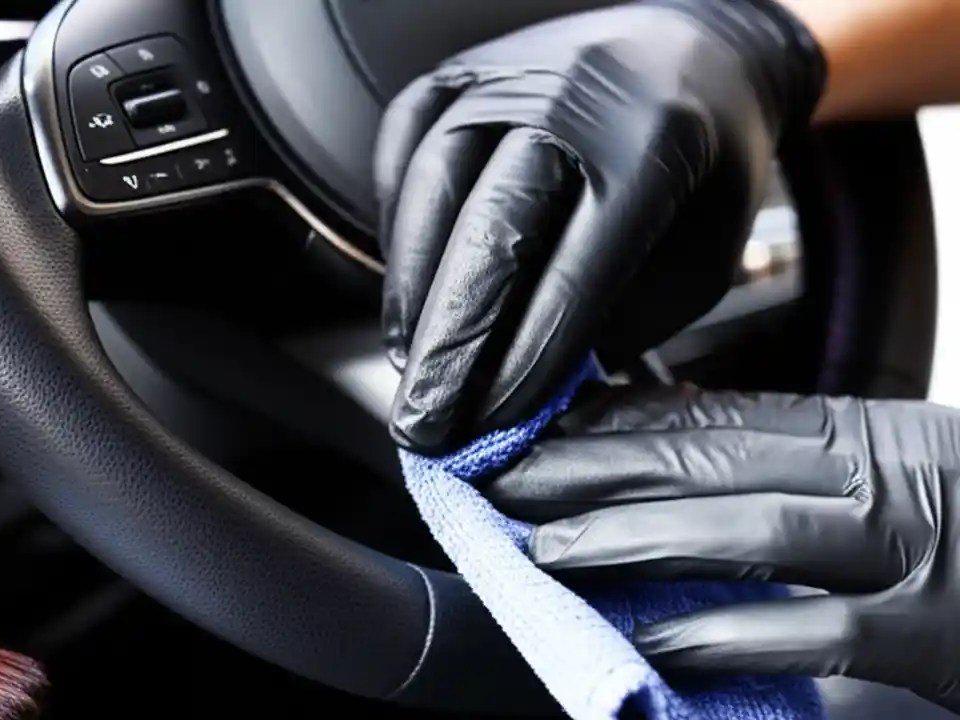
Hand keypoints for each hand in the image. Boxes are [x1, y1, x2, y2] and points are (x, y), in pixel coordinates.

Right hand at [376, 0, 825, 451]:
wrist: (699, 56)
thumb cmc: (700, 171)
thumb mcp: (692, 261)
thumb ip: (616, 322)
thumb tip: (534, 397)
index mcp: (653, 143)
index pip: (575, 269)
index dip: (529, 356)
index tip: (495, 423)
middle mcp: (573, 95)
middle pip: (490, 228)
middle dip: (450, 341)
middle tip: (426, 419)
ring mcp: (508, 74)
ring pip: (432, 188)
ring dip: (411, 293)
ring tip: (408, 366)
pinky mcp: (459, 72)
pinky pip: (403, 150)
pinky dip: (396, 228)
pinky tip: (404, 292)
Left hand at [485, 383, 959, 711]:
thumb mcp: (893, 475)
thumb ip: (797, 465)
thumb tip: (673, 451)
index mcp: (871, 433)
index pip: (716, 416)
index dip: (615, 424)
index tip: (536, 430)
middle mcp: (889, 476)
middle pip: (715, 458)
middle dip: (596, 467)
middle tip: (507, 477)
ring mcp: (917, 554)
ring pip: (752, 528)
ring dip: (639, 536)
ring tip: (550, 548)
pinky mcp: (939, 640)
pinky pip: (818, 632)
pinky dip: (734, 632)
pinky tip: (660, 641)